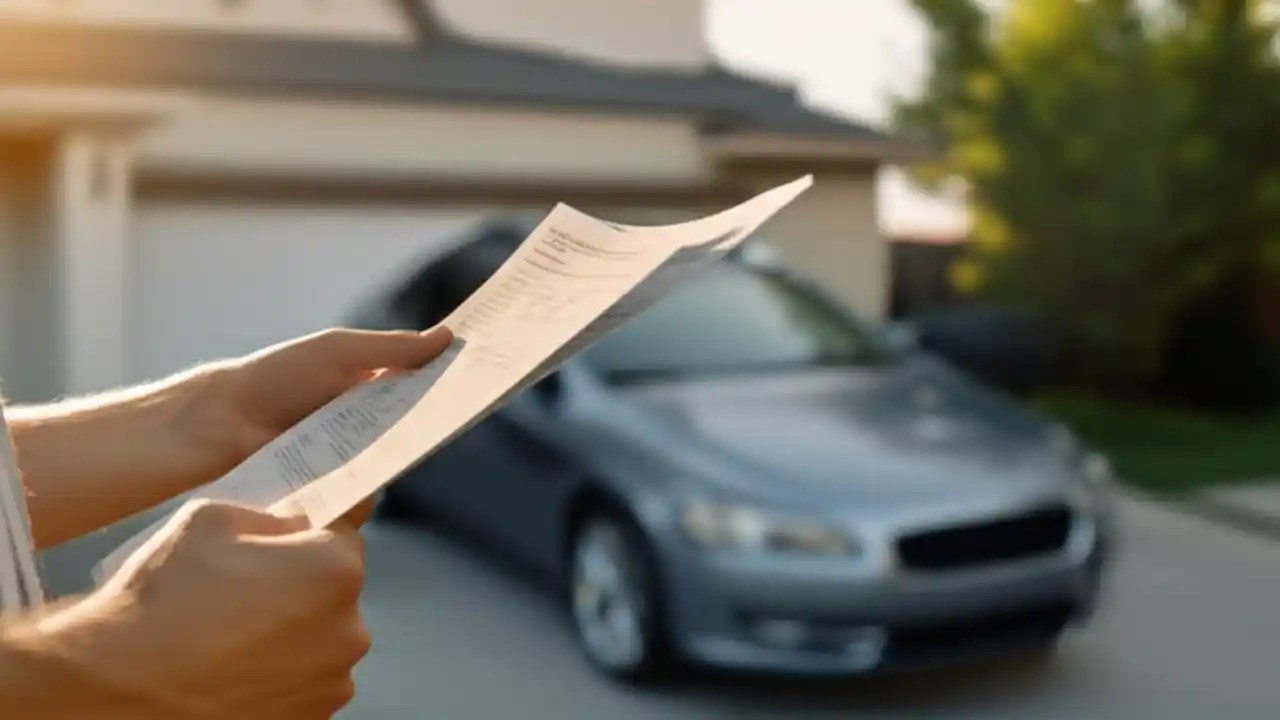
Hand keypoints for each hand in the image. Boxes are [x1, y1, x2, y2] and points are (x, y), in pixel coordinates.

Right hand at [6, 500, 371, 718]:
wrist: (117, 686)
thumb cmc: (162, 601)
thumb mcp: (210, 518)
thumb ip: (270, 515)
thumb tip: (293, 523)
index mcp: (334, 569)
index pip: (346, 529)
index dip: (310, 529)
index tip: (288, 534)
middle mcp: (348, 629)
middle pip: (336, 588)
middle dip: (301, 581)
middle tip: (243, 587)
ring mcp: (330, 681)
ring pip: (320, 637)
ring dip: (292, 631)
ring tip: (231, 633)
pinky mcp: (309, 717)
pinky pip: (304, 679)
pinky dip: (278, 671)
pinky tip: (232, 665)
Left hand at [11, 325, 452, 547]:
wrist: (219, 424)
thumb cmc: (275, 379)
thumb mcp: (338, 352)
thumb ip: (393, 348)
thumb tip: (448, 337)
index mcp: (372, 387)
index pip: (424, 383)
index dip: (453, 377)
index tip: (489, 364)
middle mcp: (369, 426)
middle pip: (420, 422)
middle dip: (441, 410)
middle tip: (467, 398)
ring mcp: (355, 459)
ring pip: (398, 457)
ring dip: (409, 444)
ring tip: (423, 427)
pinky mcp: (340, 489)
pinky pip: (371, 486)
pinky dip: (378, 474)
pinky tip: (381, 463)